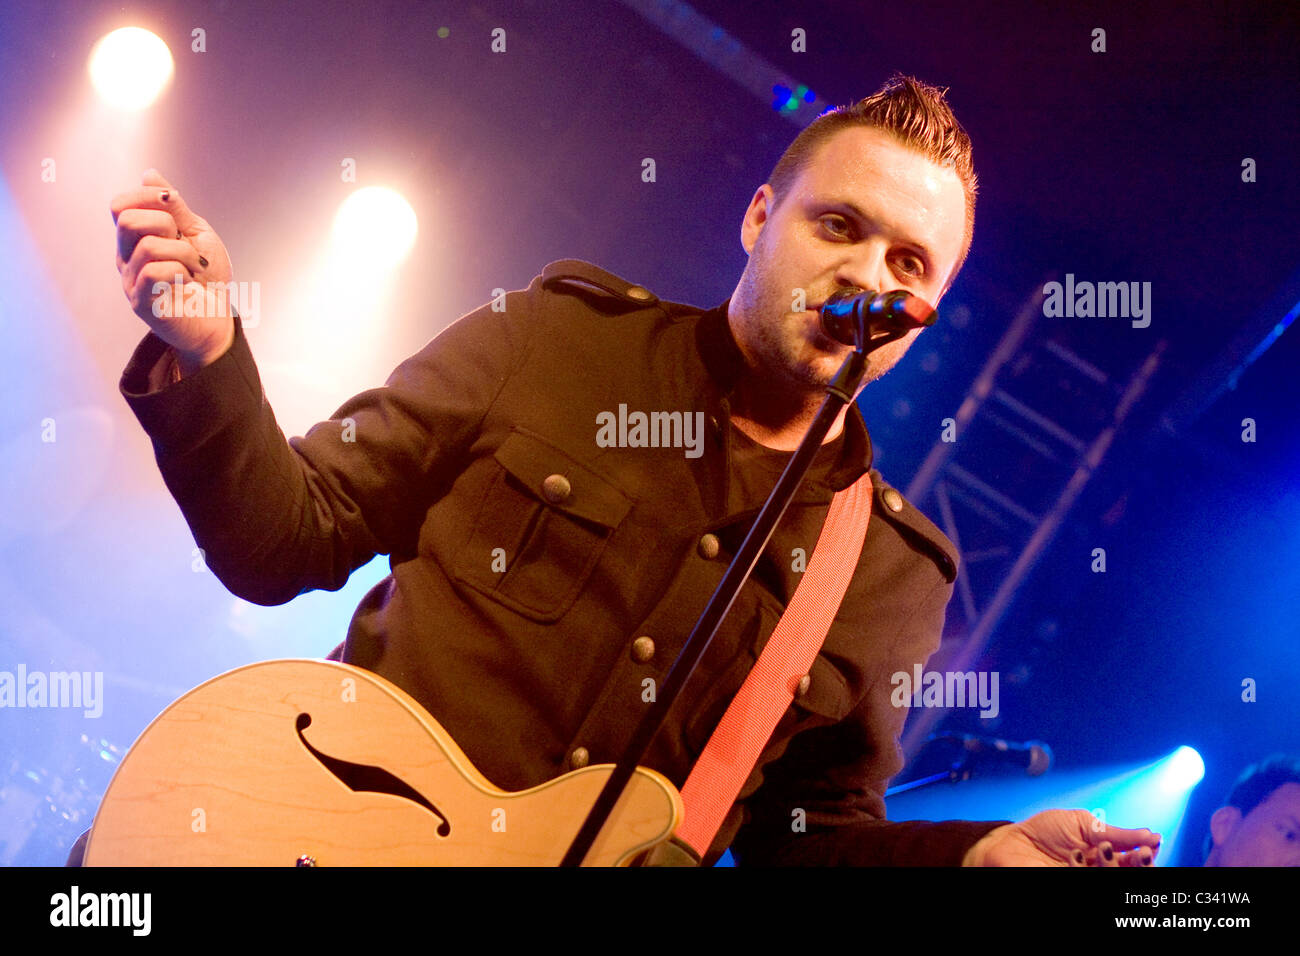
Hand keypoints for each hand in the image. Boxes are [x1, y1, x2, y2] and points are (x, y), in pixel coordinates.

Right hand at [111, 169, 234, 367]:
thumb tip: (149, 174)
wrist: (219, 318)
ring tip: (195, 267)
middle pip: (125, 218)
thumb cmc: (208, 278)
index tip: (174, 206)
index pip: (120, 205)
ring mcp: (131, 281)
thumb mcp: (197, 234)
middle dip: (163, 222)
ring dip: (183, 252)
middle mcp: (126, 258)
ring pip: (147, 245)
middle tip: (184, 241)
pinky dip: (179, 271)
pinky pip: (153, 272)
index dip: (146, 197)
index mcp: (136, 239)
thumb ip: (175, 208)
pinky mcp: (141, 303)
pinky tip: (188, 282)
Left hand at [964, 810, 1159, 866]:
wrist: (1013, 842)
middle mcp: (1099, 870)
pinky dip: (1085, 867)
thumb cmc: (1043, 832)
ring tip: (1102, 850)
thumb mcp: (1084, 825)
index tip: (1151, 845)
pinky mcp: (1070, 885)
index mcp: (1106, 856)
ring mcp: (1084, 878)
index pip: (1135, 862)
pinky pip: (1087, 879)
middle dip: (1139, 864)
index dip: (1146, 856)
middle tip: (1140, 853)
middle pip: (1131, 874)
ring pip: (1112, 878)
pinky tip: (1077, 857)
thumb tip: (1151, 835)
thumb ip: (1117, 832)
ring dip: (1112, 864)